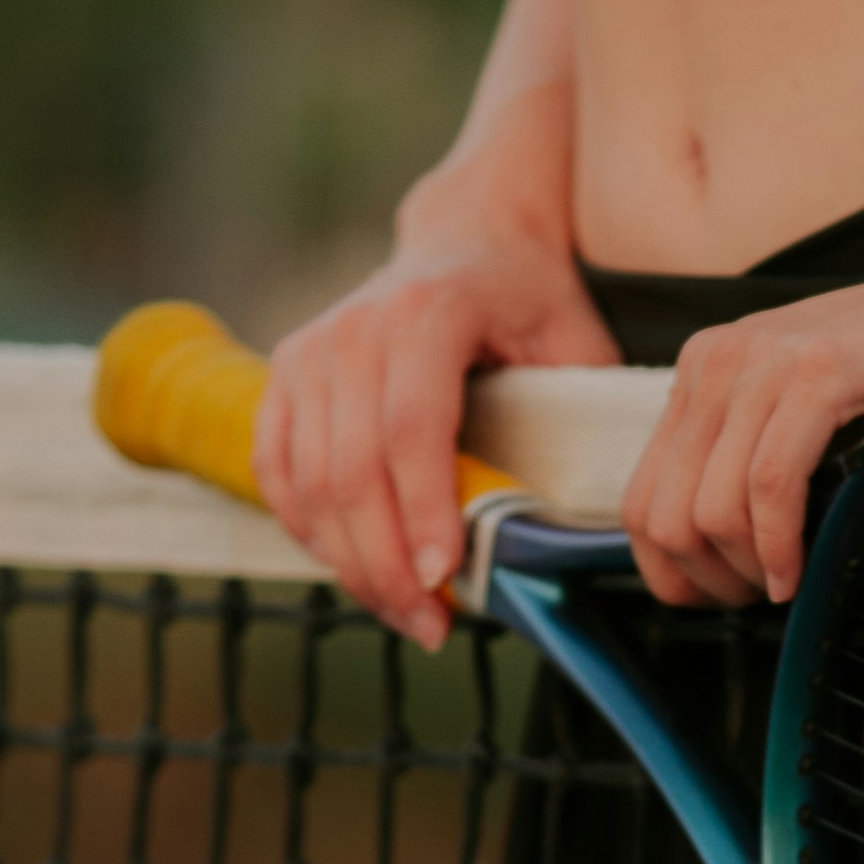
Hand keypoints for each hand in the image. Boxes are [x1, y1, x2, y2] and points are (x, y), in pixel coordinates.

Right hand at [255, 150, 617, 646]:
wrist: (466, 236)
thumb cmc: (531, 298)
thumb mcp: (574, 339)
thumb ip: (578, 413)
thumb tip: (587, 519)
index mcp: (428, 314)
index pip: (412, 431)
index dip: (424, 514)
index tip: (446, 582)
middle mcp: (354, 328)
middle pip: (352, 469)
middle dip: (387, 563)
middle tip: (430, 627)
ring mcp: (309, 350)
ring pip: (309, 481)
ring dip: (350, 563)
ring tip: (404, 615)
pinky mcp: (282, 375)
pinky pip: (276, 471)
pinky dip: (308, 530)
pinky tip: (353, 571)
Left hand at [621, 191, 863, 606]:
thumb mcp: (807, 413)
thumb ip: (751, 460)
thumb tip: (711, 560)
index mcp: (703, 372)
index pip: (640, 501)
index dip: (671, 574)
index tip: (726, 597)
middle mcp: (717, 360)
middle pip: (663, 516)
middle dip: (706, 581)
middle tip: (761, 599)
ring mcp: (764, 360)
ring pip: (710, 509)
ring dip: (744, 570)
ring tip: (786, 584)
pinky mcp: (820, 370)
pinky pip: (771, 485)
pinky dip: (779, 545)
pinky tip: (799, 571)